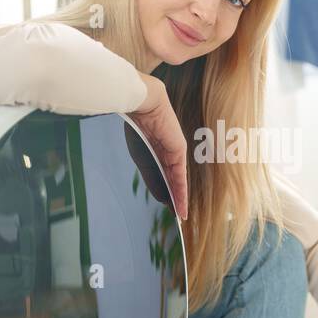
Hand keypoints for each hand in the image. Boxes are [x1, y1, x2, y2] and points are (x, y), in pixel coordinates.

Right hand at [130, 74, 188, 220]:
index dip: (165, 191)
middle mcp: (167, 152)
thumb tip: (161, 196)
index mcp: (156, 150)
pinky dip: (180, 191)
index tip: (168, 206)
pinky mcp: (178, 151)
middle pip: (172, 180)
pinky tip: (181, 204)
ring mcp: (174, 151)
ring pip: (177, 180)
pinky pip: (179, 176)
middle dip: (174, 198)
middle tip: (177, 214)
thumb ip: (151, 175)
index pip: (163, 175)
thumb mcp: (140, 156)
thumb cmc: (136, 123)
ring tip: (180, 215)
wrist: (142, 102)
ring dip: (179, 199)